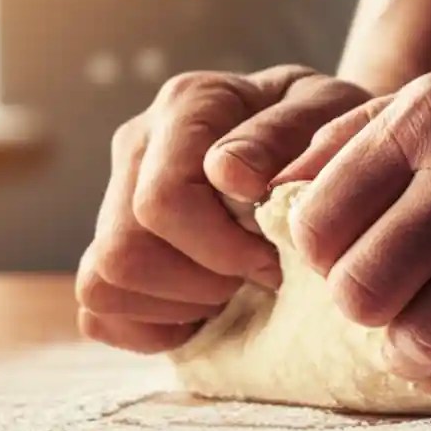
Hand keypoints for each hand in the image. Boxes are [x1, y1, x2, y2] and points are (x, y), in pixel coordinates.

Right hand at [77, 65, 369, 352]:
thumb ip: (284, 135)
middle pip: (124, 251)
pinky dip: (151, 326)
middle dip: (202, 282)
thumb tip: (228, 173)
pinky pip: (99, 311)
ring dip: (177, 303)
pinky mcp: (109, 244)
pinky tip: (202, 308)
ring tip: (231, 284)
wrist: (318, 142)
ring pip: (104, 283)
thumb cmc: (326, 132)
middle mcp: (138, 144)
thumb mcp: (331, 113)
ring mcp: (115, 196)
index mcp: (186, 105)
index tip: (275, 256)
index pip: (163, 201)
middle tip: (256, 274)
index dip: (223, 249)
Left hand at [277, 62, 430, 410]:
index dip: (319, 260)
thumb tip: (265, 190)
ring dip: (412, 358)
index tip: (348, 263)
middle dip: (363, 315)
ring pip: (422, 335)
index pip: (317, 221)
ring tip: (421, 345)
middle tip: (386, 310)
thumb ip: (351, 137)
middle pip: (360, 288)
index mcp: (422, 117)